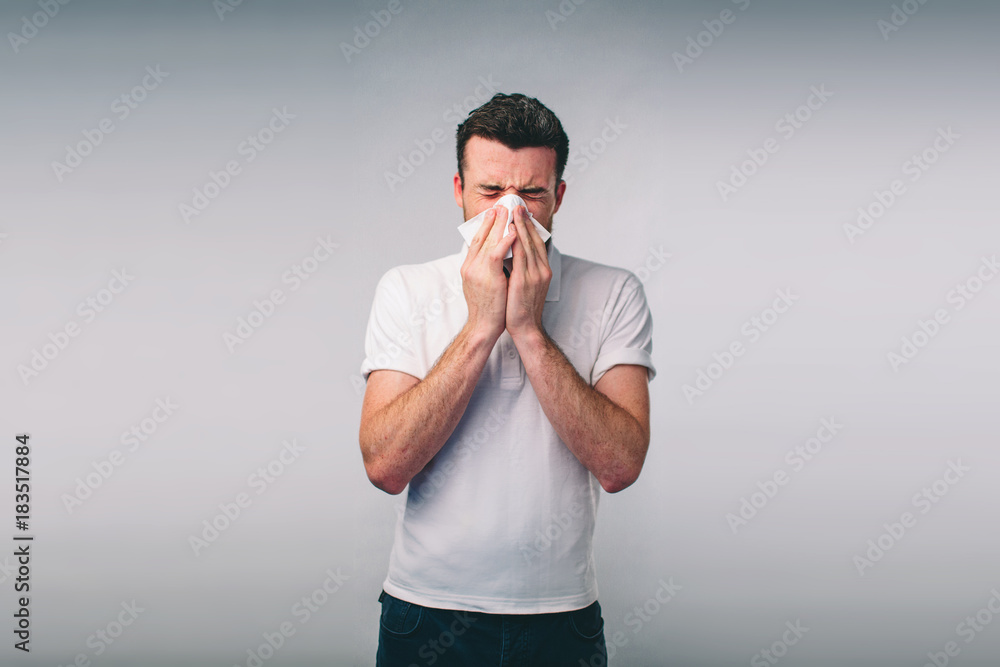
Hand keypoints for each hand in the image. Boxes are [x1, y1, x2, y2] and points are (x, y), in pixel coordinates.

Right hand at [461, 205, 517, 343]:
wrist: (484, 326)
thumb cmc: (488, 308)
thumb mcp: (484, 283)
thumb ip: (488, 268)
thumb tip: (499, 256)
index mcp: (468, 267)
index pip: (477, 240)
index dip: (485, 225)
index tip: (493, 213)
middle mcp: (470, 266)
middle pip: (481, 236)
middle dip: (492, 219)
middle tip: (501, 205)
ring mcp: (477, 271)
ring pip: (489, 241)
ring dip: (500, 224)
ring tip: (509, 211)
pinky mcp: (488, 276)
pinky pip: (496, 253)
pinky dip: (505, 240)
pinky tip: (513, 231)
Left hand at [505, 205, 551, 340]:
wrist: (526, 328)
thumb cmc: (522, 308)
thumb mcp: (526, 285)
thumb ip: (523, 268)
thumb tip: (514, 254)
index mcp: (543, 270)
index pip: (537, 243)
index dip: (530, 227)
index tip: (523, 213)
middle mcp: (542, 270)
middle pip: (534, 240)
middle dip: (525, 221)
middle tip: (518, 205)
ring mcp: (534, 275)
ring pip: (527, 244)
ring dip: (519, 226)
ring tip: (513, 211)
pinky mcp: (524, 281)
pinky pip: (520, 256)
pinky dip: (515, 242)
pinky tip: (509, 231)